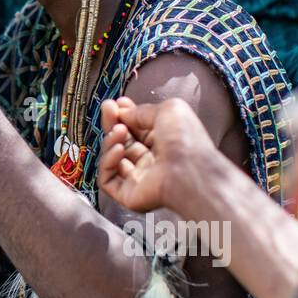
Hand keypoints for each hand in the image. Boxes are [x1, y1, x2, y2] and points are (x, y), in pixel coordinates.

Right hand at [97, 96, 220, 214]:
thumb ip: (142, 110)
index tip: (116, 104)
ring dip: (111, 141)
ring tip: (119, 130)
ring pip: (112, 159)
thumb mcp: (168, 110)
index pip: (136, 128)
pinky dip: (108, 162)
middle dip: (113, 123)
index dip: (125, 115)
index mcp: (164, 141)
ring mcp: (139, 178)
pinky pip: (107, 179)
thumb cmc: (186, 141)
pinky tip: (118, 150)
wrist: (189, 170)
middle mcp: (152, 160)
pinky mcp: (128, 194)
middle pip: (122, 141)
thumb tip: (124, 111)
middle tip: (108, 109)